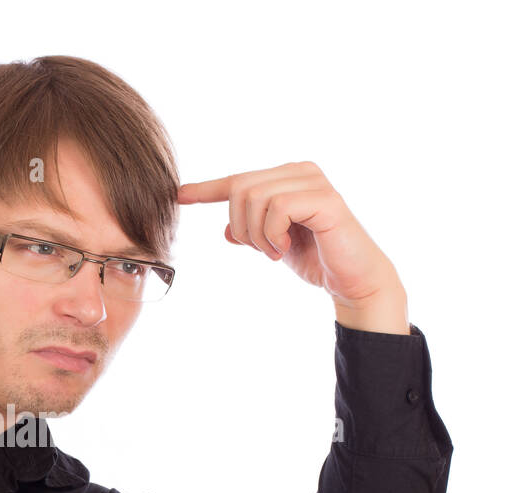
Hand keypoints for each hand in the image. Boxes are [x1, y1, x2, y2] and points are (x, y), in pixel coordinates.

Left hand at [177, 161, 404, 318]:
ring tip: (276, 251)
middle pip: (240, 187)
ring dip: (257, 234)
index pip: (238, 180)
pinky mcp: (325, 199)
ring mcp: (314, 182)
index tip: (179, 196)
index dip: (206, 189)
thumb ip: (253, 233)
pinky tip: (285, 249)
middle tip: (262, 250)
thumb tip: (227, 231)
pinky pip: (277, 208)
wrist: (353, 281)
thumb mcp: (275, 246)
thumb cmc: (318, 260)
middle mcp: (301, 171)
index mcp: (287, 178)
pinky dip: (272, 235)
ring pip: (254, 197)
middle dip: (241, 226)